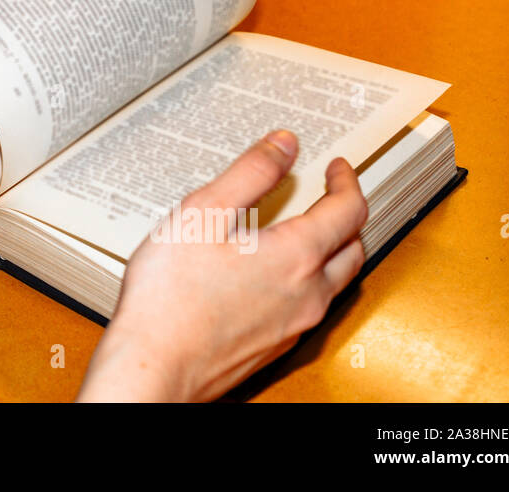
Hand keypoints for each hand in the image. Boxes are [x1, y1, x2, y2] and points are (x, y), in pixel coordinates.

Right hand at [78, 130, 367, 401]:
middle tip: (329, 195)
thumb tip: (284, 144)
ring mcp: (295, 325)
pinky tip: (273, 274)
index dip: (346, 181)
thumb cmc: (171, 295)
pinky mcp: (276, 346)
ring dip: (331, 250)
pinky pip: (310, 307)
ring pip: (335, 282)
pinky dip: (308, 280)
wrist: (155, 365)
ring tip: (304, 229)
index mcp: (298, 257)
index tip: (336, 167)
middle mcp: (308, 295)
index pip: (349, 210)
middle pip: (353, 248)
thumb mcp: (204, 212)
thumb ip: (250, 172)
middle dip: (346, 216)